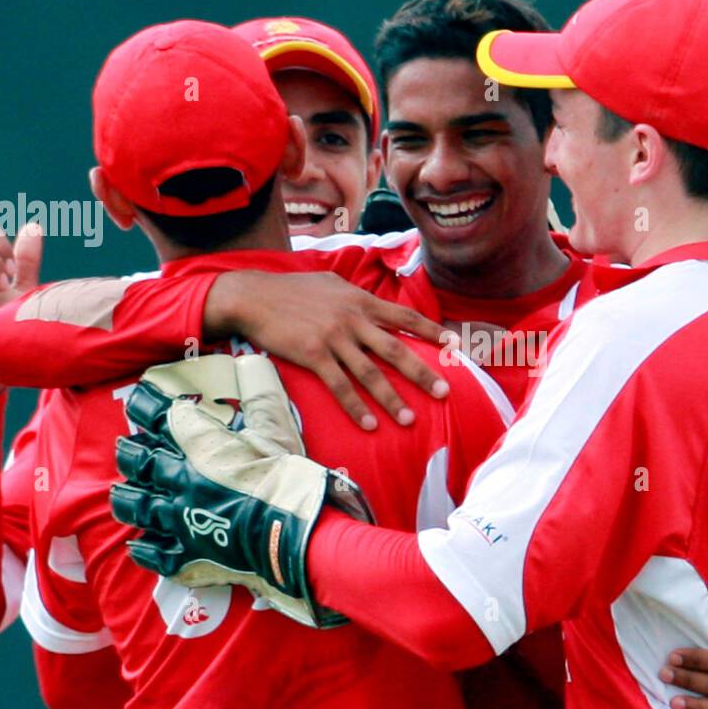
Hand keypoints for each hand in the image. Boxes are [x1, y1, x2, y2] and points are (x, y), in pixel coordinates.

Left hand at [110, 355, 370, 628]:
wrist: (294, 532)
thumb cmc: (285, 476)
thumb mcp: (277, 426)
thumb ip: (260, 392)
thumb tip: (251, 361)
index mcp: (198, 446)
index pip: (160, 417)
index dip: (147, 405)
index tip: (139, 399)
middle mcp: (180, 481)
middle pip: (141, 463)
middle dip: (131, 452)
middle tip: (125, 447)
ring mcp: (181, 521)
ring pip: (139, 507)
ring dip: (128, 498)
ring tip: (121, 494)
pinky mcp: (191, 555)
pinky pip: (159, 554)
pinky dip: (146, 550)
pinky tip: (140, 546)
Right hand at [204, 270, 456, 430]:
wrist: (254, 296)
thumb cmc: (292, 290)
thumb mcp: (331, 283)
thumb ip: (356, 295)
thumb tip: (373, 302)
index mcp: (360, 300)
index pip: (404, 316)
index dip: (430, 331)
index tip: (453, 344)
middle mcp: (353, 318)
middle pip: (395, 349)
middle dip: (422, 373)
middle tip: (444, 393)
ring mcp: (334, 337)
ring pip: (370, 373)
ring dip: (391, 399)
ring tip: (409, 420)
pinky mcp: (313, 354)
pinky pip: (340, 386)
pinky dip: (356, 407)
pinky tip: (369, 425)